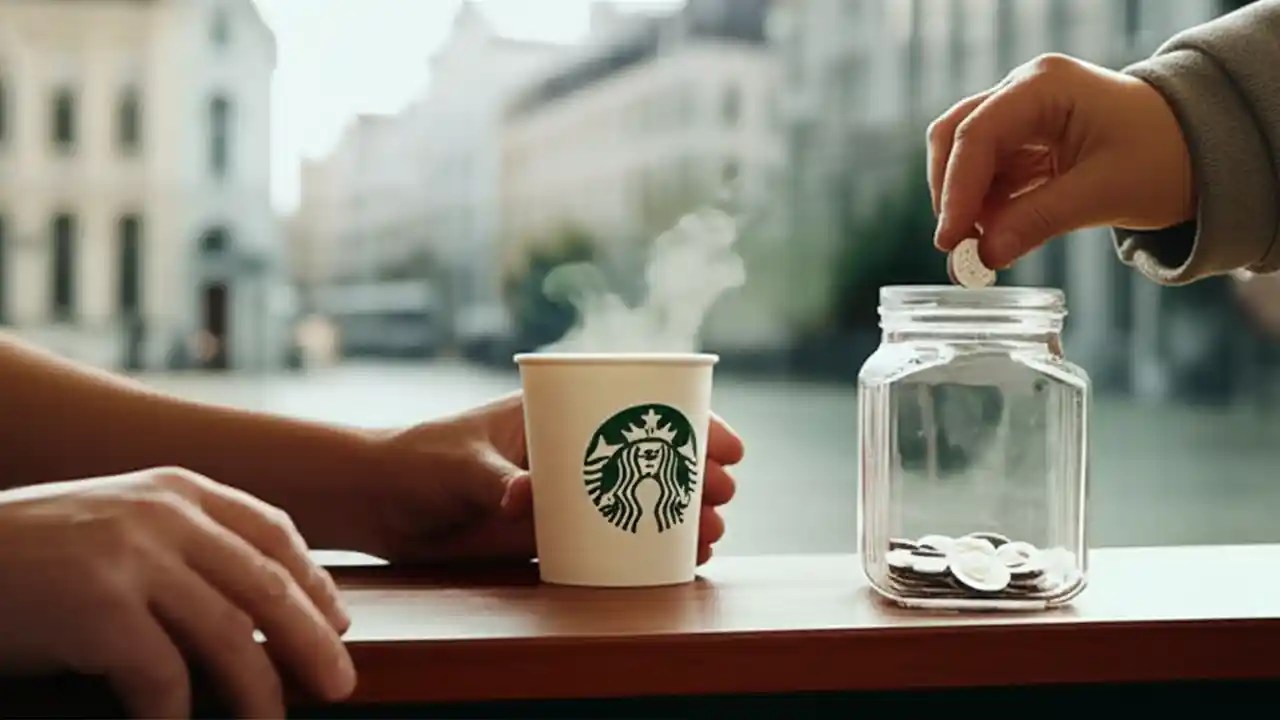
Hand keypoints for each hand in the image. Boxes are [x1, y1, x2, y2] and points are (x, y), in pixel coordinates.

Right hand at [0, 468, 354, 717]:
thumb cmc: (24, 555)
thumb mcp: (115, 527)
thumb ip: (180, 548)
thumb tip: (256, 612)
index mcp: (177, 489)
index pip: (272, 531)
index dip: (314, 582)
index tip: (339, 622)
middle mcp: (165, 513)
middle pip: (269, 586)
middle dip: (314, 642)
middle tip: (342, 685)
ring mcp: (132, 556)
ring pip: (231, 637)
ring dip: (259, 694)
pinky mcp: (99, 607)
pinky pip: (164, 678)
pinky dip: (176, 718)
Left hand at [360, 392, 744, 564]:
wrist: (381, 503)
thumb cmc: (418, 460)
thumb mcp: (461, 464)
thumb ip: (496, 481)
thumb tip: (529, 499)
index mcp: (558, 413)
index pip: (639, 408)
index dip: (692, 423)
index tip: (729, 446)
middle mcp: (571, 451)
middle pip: (651, 457)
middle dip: (696, 473)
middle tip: (723, 495)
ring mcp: (564, 495)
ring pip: (638, 501)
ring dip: (678, 515)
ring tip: (709, 535)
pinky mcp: (548, 535)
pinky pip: (607, 543)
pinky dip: (643, 551)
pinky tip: (675, 563)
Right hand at [928, 53, 1195, 269]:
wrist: (1198, 151)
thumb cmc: (1164, 157)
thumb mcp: (1104, 193)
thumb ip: (1039, 221)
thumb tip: (985, 255)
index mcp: (1045, 86)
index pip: (978, 134)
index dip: (956, 189)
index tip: (950, 240)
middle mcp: (1023, 91)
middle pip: (956, 136)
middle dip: (950, 192)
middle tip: (956, 246)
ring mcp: (1020, 116)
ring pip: (964, 158)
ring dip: (965, 204)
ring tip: (978, 249)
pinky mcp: (1023, 143)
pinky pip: (986, 175)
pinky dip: (983, 208)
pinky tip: (993, 237)